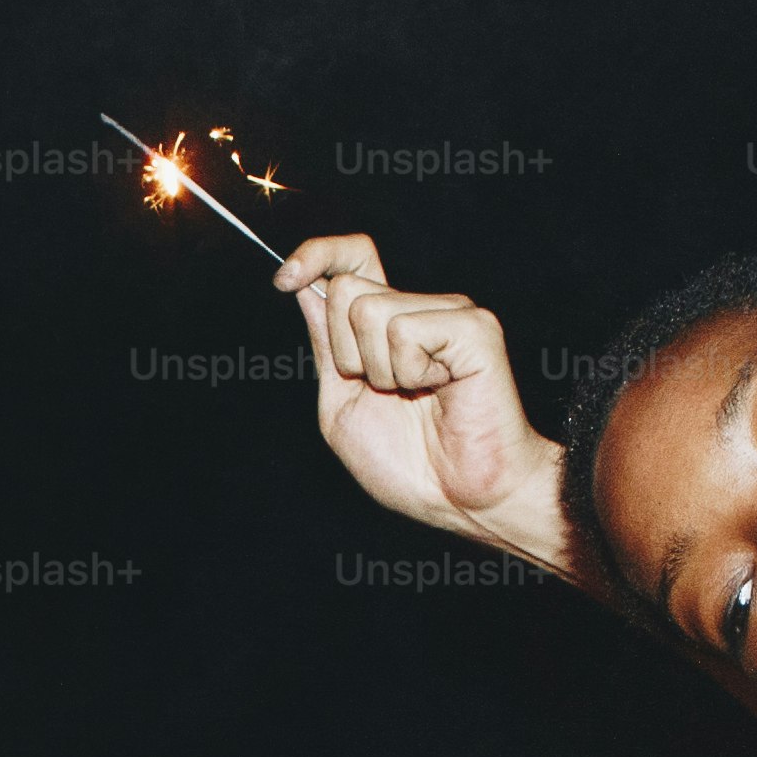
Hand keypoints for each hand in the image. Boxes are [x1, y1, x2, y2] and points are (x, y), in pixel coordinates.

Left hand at [275, 232, 573, 577]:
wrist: (458, 501)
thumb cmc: (409, 464)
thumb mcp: (341, 403)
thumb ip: (325, 346)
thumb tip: (301, 286)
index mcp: (391, 323)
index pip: (352, 258)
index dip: (316, 255)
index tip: (283, 278)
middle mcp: (422, 309)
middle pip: (346, 289)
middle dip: (346, 354)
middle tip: (387, 392)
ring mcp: (451, 314)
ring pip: (369, 310)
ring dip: (378, 370)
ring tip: (415, 397)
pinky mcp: (473, 329)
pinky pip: (404, 330)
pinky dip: (408, 372)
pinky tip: (439, 391)